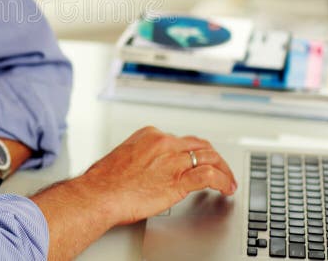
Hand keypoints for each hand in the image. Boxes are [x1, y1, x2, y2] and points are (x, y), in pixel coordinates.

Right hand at [80, 126, 236, 225]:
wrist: (99, 194)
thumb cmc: (105, 181)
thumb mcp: (124, 157)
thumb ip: (142, 158)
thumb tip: (149, 168)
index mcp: (150, 135)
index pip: (182, 140)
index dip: (194, 152)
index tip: (197, 160)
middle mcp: (164, 143)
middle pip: (200, 145)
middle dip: (214, 157)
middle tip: (221, 169)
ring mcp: (172, 160)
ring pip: (210, 157)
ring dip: (224, 169)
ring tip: (228, 180)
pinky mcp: (178, 180)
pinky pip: (209, 176)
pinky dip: (223, 181)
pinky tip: (226, 188)